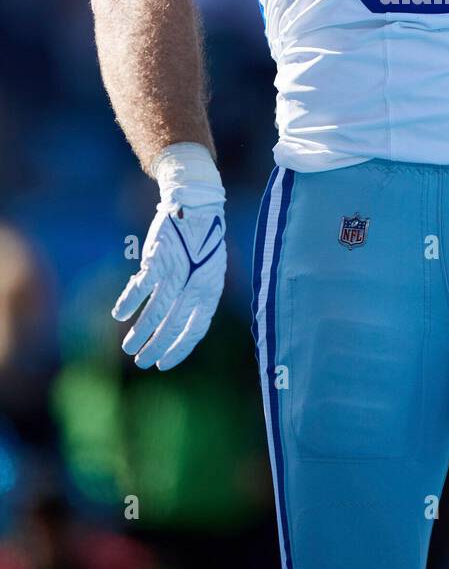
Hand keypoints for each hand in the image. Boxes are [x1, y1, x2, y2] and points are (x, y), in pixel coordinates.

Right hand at [112, 143, 225, 369]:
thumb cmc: (201, 239)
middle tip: (142, 362)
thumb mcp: (209, 269)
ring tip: (128, 348)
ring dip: (141, 332)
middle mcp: (195, 283)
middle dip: (156, 347)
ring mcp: (177, 271)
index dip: (179, 349)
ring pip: (157, 311)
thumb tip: (180, 324)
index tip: (163, 365)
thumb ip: (197, 295)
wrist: (196, 203)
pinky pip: (142, 286)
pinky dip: (129, 301)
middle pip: (174, 325)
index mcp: (211, 290)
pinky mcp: (160, 257)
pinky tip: (119, 315)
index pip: (196, 329)